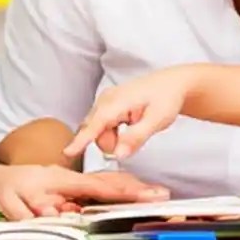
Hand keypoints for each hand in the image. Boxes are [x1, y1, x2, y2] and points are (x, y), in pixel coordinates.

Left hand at [0, 165, 169, 219]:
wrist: (2, 179)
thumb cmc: (9, 190)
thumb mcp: (11, 202)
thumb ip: (29, 210)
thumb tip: (50, 213)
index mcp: (62, 180)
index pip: (97, 186)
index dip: (120, 191)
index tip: (141, 195)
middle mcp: (73, 178)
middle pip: (110, 181)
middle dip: (136, 188)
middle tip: (160, 194)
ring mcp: (76, 182)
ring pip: (109, 182)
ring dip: (132, 187)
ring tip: (155, 194)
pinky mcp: (76, 187)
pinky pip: (102, 187)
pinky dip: (120, 189)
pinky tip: (134, 193)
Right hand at [63, 68, 193, 159]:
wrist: (172, 84)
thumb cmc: (167, 98)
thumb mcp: (157, 120)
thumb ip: (137, 137)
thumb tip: (119, 155)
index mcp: (116, 101)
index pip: (95, 124)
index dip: (81, 140)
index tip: (67, 152)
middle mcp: (105, 100)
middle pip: (95, 133)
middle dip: (111, 143)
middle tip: (136, 137)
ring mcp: (105, 102)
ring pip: (98, 132)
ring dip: (113, 138)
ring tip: (136, 128)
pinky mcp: (107, 106)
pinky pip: (102, 127)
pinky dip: (113, 133)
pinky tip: (129, 126)